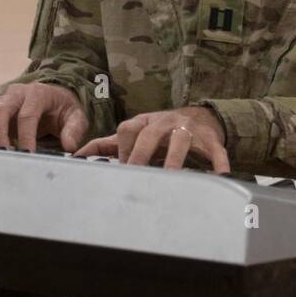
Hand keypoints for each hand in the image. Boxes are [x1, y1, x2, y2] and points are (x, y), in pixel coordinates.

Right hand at [0, 82, 88, 152]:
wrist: (54, 94)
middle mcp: (14, 94)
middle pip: (0, 109)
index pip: (28, 115)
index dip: (26, 136)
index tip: (27, 155)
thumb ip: (74, 129)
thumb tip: (68, 145)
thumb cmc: (62, 107)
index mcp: (36, 94)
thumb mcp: (75, 115)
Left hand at [74, 107, 229, 172]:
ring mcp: (189, 129)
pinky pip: (215, 150)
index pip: (128, 129)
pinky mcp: (210, 140)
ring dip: (175, 159)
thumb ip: (107, 144)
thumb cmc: (161, 131)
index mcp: (146, 122)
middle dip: (142, 154)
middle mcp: (166, 122)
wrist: (201, 118)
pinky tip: (219, 176)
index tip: (122, 171)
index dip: (123, 149)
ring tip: (171, 178)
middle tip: (136, 176)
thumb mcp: (136, 132)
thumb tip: (76, 156)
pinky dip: (218, 162)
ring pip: (181, 141)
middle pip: (151, 134)